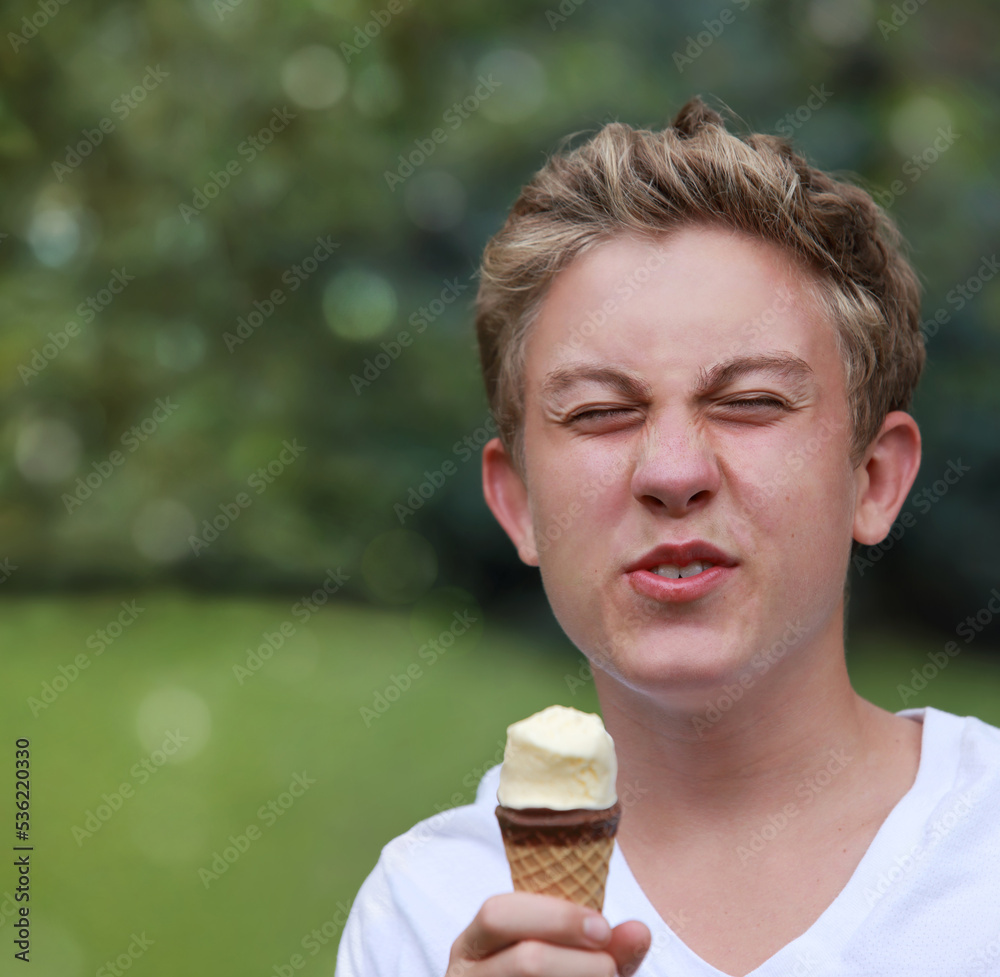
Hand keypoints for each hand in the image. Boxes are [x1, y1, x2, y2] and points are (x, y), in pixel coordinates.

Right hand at [446, 892, 650, 976]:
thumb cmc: (547, 976)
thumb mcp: (566, 957)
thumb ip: (602, 946)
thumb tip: (640, 930)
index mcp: (474, 942)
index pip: (499, 913)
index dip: (556, 917)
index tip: (603, 928)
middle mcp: (466, 976)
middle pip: (524, 960)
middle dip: (578, 961)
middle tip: (609, 966)